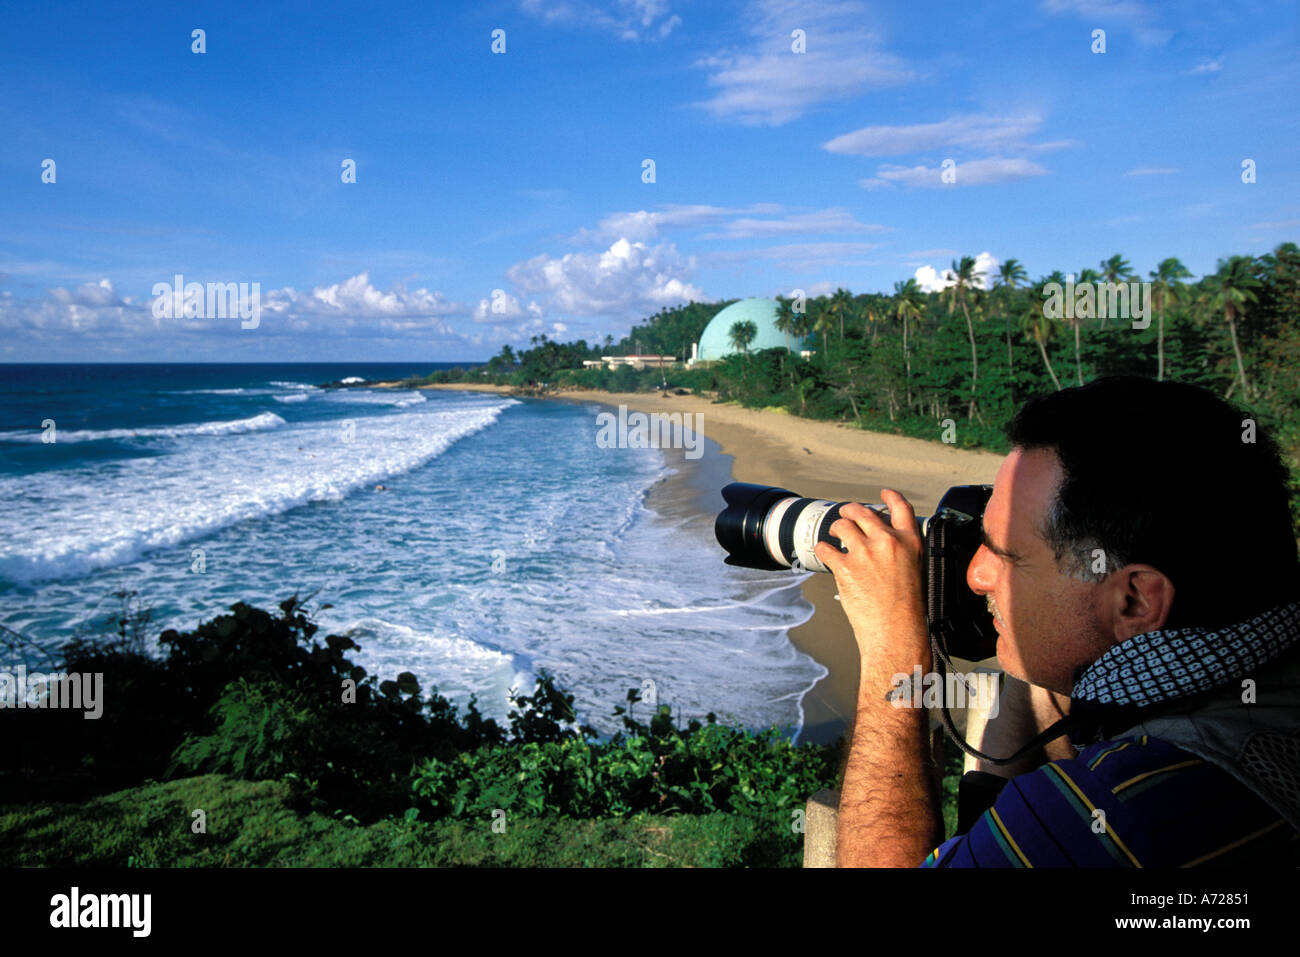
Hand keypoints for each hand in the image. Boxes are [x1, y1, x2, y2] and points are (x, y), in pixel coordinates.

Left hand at [813, 489, 928, 667]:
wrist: (895, 631)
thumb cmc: (907, 610)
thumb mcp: (914, 572)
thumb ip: (900, 553)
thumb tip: (882, 545)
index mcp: (909, 543)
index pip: (902, 509)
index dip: (891, 496)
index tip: (884, 492)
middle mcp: (887, 542)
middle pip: (863, 512)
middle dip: (851, 511)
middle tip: (846, 514)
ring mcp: (864, 553)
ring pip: (842, 526)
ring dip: (835, 528)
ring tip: (834, 534)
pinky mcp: (845, 567)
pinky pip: (826, 549)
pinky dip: (823, 550)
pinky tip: (825, 553)